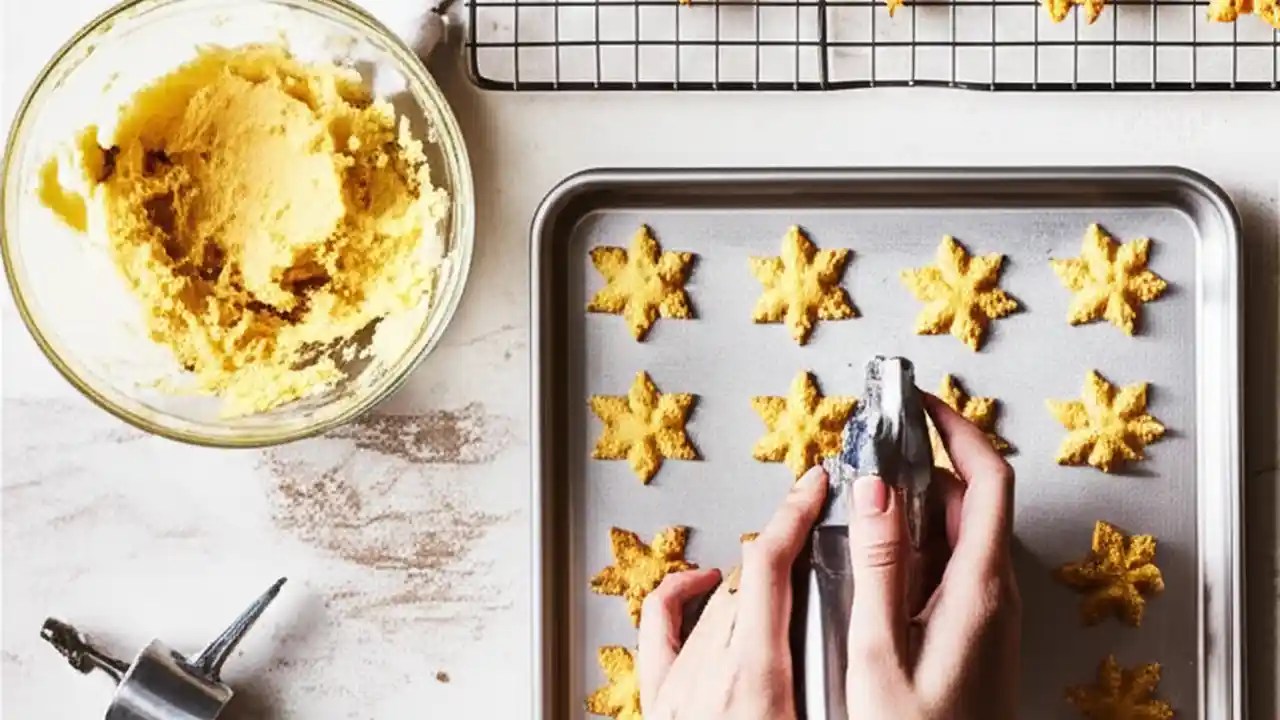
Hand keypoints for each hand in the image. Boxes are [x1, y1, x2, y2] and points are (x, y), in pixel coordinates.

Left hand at [637, 466, 827, 719]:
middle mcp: (711, 670)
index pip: (770, 567)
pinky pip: (660, 622)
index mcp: (756, 676)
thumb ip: (843, 685)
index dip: (793, 515)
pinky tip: (703, 581)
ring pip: (714, 601)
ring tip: (779, 567)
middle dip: (782, 546)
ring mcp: (680, 680)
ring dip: (748, 577)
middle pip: (746, 578)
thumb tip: (872, 656)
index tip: (812, 485)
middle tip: (814, 529)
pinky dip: (680, 589)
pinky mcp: (659, 696)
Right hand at [844, 394, 1020, 719]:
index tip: (919, 401)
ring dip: (912, 507)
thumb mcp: (881, 649)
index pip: (987, 478)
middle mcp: (994, 594)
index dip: (957, 427)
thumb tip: (874, 490)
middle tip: (872, 450)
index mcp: (980, 588)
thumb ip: (878, 563)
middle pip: (969, 499)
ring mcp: (987, 614)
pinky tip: (874, 561)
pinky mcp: (973, 632)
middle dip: (921, 463)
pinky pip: (949, 567)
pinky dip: (913, 545)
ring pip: (956, 533)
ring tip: (861, 503)